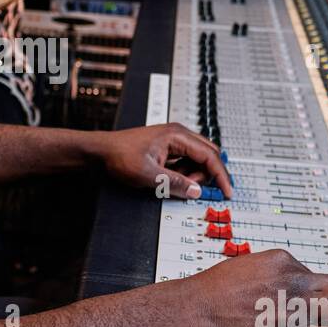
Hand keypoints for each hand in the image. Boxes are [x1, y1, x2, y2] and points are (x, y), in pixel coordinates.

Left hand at [95, 122, 231, 198]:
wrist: (100, 151)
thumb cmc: (119, 155)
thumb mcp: (148, 174)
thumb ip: (174, 183)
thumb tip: (196, 191)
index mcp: (177, 135)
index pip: (210, 155)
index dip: (221, 175)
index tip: (226, 191)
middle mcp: (178, 134)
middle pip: (208, 156)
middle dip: (205, 175)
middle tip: (191, 189)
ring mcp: (173, 141)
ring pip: (197, 160)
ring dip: (191, 175)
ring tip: (169, 182)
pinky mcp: (168, 149)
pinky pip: (185, 162)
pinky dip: (182, 174)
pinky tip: (166, 179)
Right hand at [182, 249, 327, 326]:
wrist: (193, 313)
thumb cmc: (208, 296)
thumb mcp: (243, 269)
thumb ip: (265, 278)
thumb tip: (271, 287)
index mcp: (283, 264)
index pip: (320, 276)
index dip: (322, 294)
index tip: (316, 306)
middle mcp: (296, 283)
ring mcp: (299, 309)